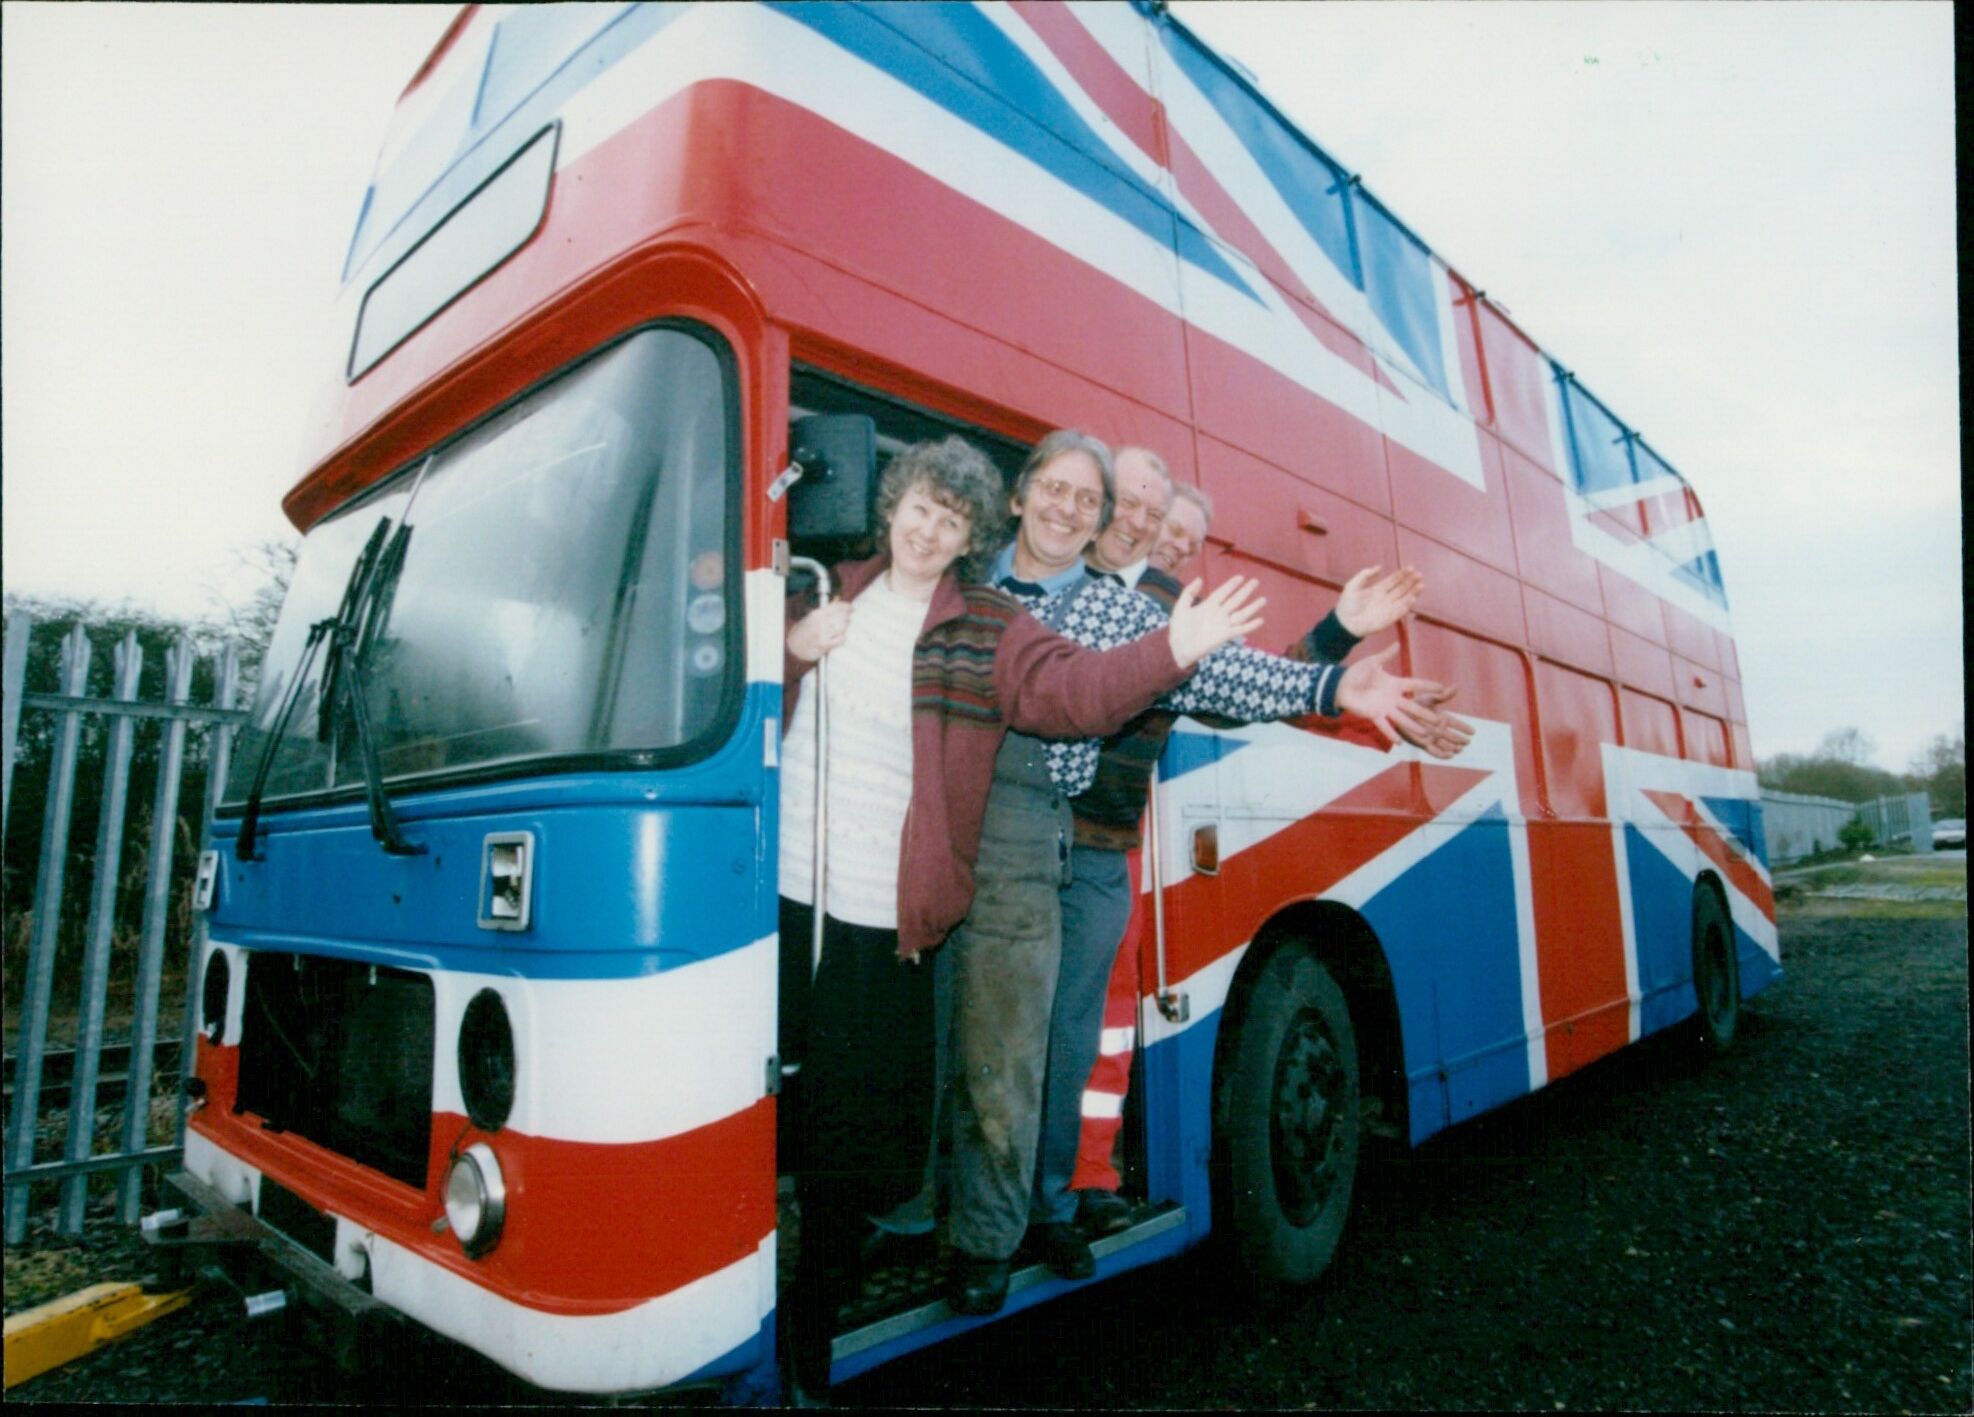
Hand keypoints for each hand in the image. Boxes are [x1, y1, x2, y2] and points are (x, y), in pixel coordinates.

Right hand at [788, 600, 851, 661]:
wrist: (795, 645)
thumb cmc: (805, 629)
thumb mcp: (813, 615)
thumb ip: (826, 607)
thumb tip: (837, 598)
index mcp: (817, 613)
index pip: (837, 606)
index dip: (847, 606)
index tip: (851, 608)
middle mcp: (820, 623)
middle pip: (842, 616)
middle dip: (847, 617)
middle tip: (847, 618)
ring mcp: (822, 634)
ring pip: (843, 627)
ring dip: (845, 627)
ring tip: (842, 627)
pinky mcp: (824, 645)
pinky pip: (841, 639)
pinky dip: (842, 637)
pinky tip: (839, 637)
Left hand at [1168, 576, 1265, 668]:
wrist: (1178, 648)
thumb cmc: (1178, 629)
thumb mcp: (1181, 607)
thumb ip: (1189, 593)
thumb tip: (1200, 579)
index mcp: (1208, 606)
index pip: (1222, 592)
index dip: (1231, 585)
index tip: (1240, 577)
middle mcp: (1218, 614)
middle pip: (1235, 600)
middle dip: (1245, 591)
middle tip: (1255, 581)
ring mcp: (1222, 625)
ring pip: (1241, 613)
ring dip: (1252, 607)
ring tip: (1263, 599)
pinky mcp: (1225, 636)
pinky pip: (1240, 629)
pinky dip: (1251, 625)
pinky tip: (1260, 620)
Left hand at [1335, 646, 1470, 754]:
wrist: (1340, 685)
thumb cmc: (1356, 673)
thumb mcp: (1372, 662)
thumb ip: (1386, 655)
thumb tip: (1397, 643)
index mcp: (1394, 684)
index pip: (1415, 685)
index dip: (1428, 686)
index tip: (1443, 689)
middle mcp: (1393, 698)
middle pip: (1413, 706)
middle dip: (1425, 713)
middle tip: (1439, 721)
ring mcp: (1384, 708)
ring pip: (1402, 718)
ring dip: (1413, 726)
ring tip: (1425, 733)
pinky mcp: (1374, 715)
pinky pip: (1384, 726)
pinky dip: (1391, 734)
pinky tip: (1400, 742)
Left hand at [1336, 565, 1422, 637]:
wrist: (1345, 623)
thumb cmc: (1347, 605)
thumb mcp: (1353, 585)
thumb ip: (1365, 574)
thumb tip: (1379, 567)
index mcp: (1377, 589)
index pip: (1393, 580)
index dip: (1401, 574)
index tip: (1410, 568)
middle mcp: (1385, 597)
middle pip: (1401, 588)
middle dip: (1410, 581)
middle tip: (1419, 574)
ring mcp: (1389, 607)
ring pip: (1404, 598)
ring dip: (1413, 592)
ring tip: (1421, 584)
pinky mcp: (1390, 618)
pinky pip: (1401, 610)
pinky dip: (1408, 604)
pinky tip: (1413, 597)